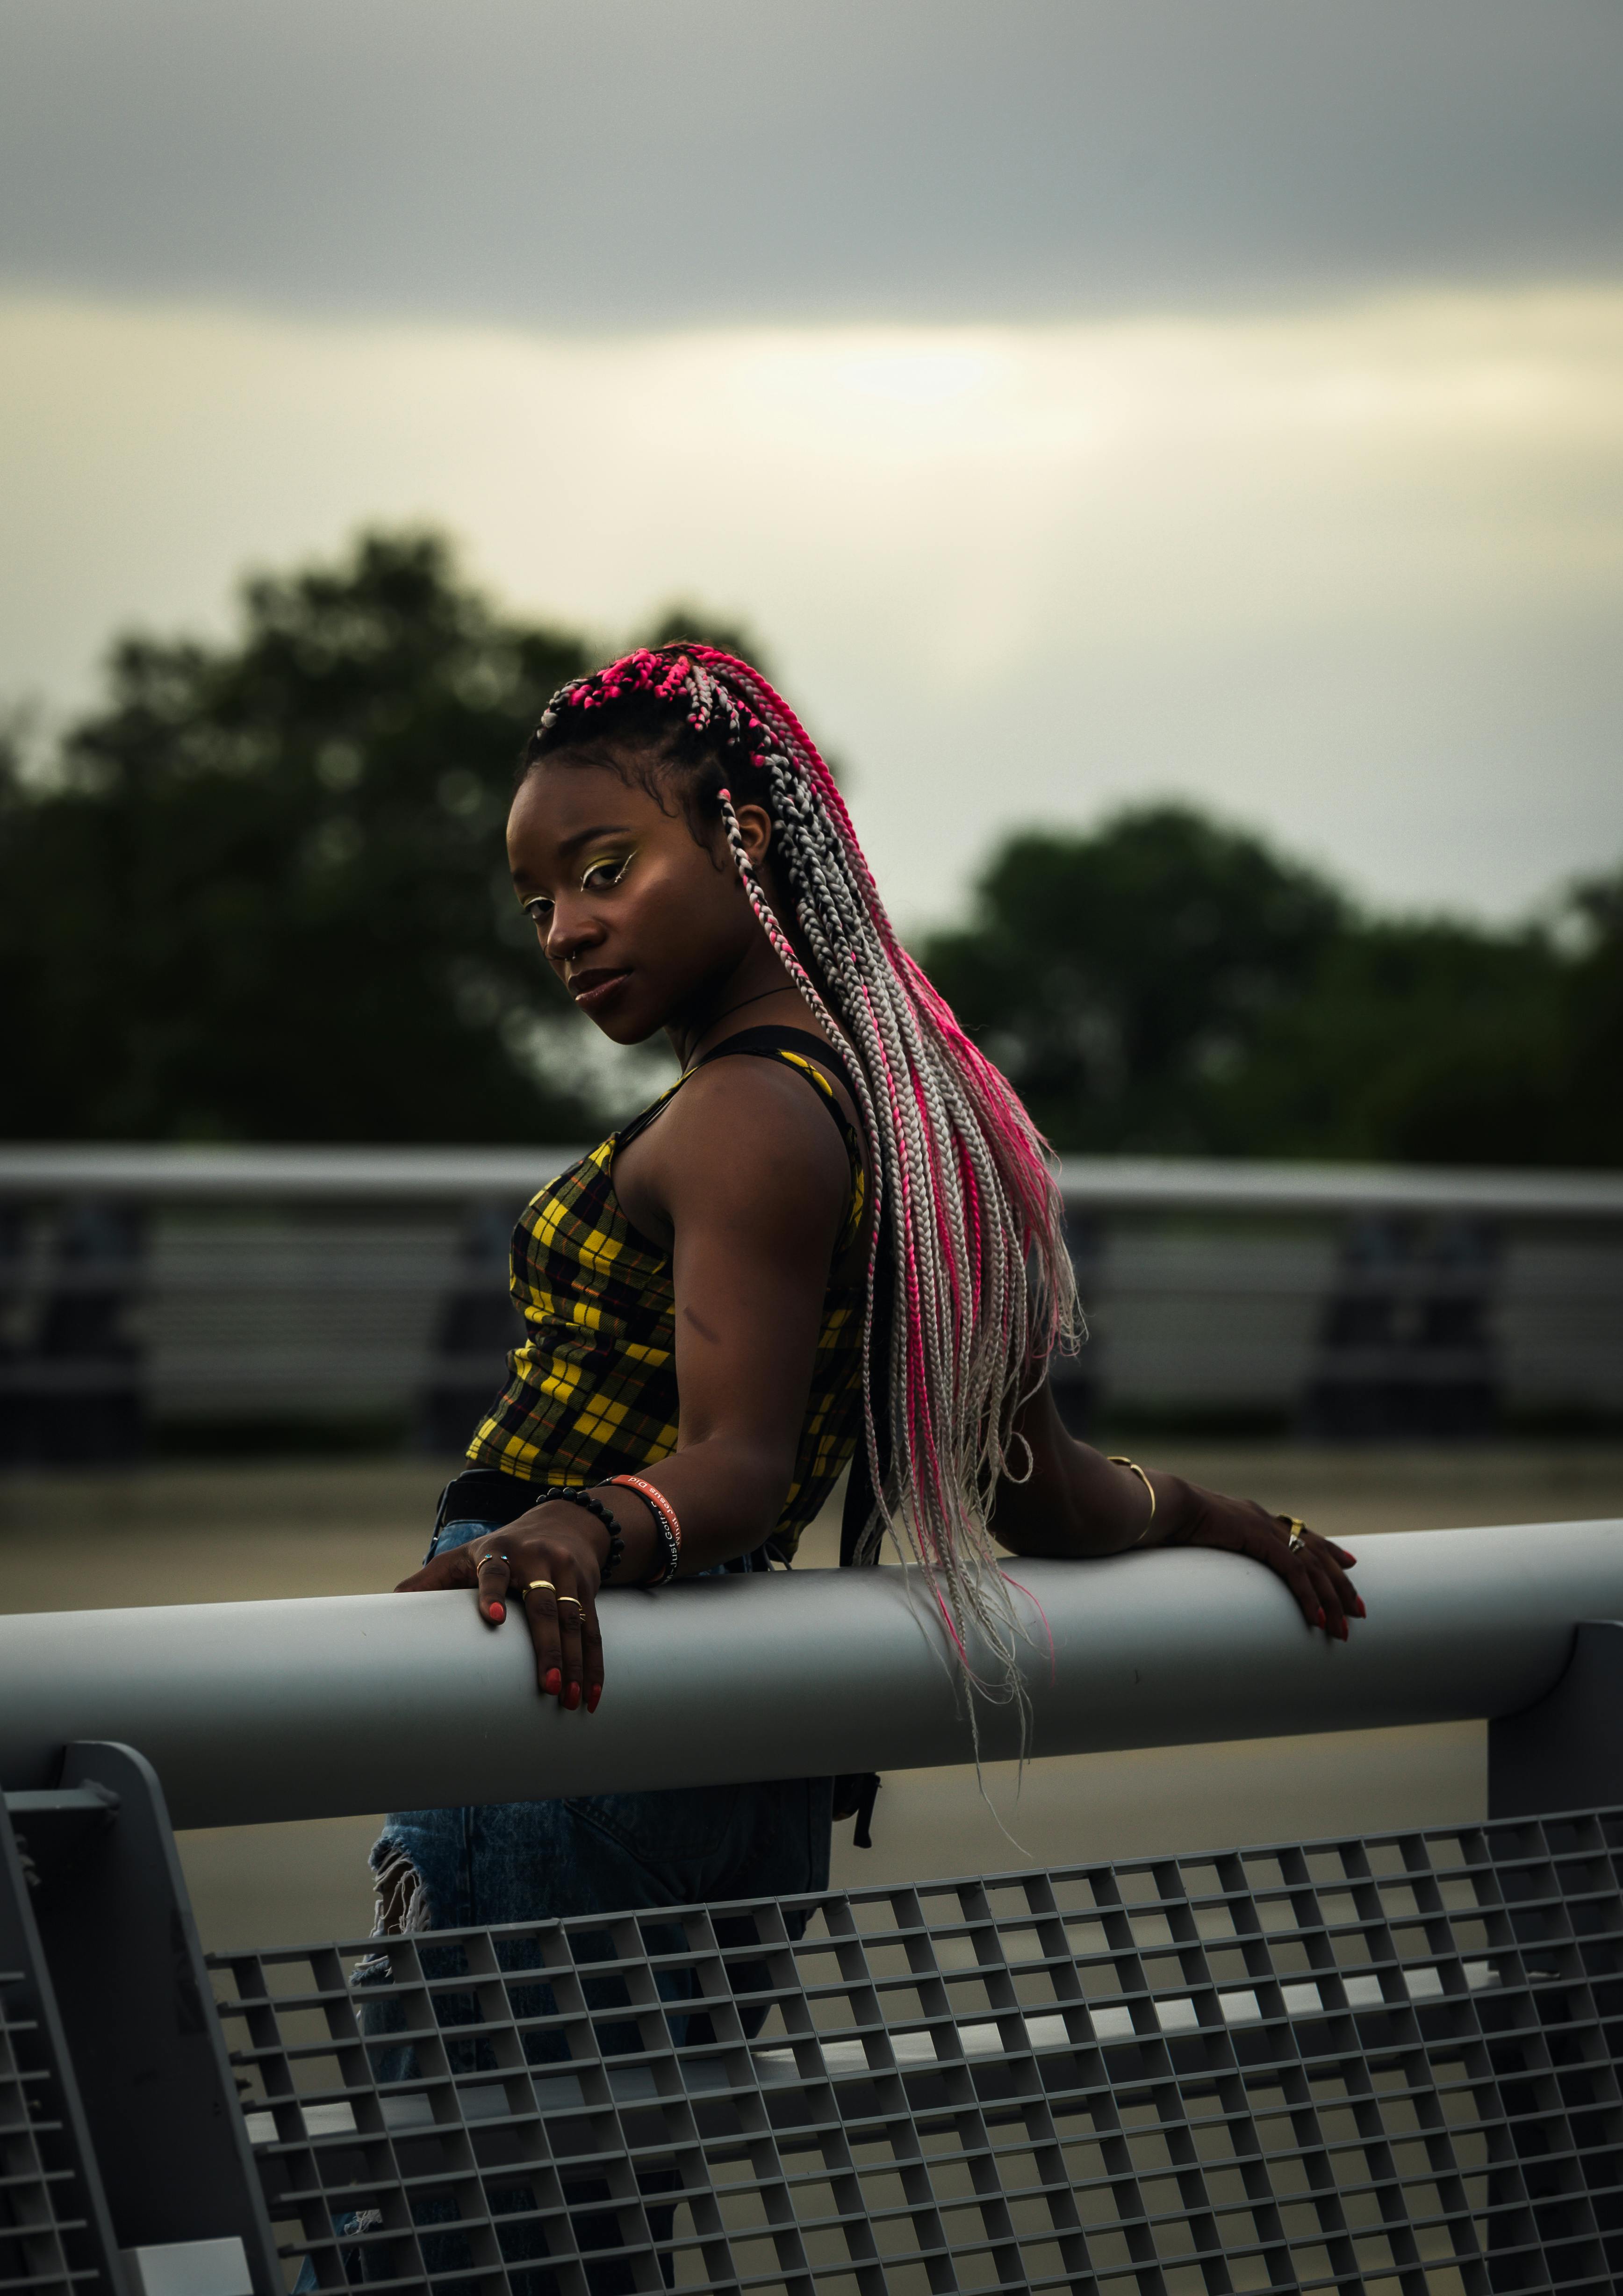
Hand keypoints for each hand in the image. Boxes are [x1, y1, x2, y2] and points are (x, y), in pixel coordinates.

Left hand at [394, 1501, 607, 1710]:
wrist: (564, 1522)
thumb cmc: (500, 1549)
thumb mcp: (463, 1556)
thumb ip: (428, 1582)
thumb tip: (387, 1608)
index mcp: (499, 1552)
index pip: (494, 1572)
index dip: (492, 1593)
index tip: (492, 1619)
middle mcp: (538, 1558)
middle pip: (543, 1605)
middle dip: (547, 1648)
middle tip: (547, 1686)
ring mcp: (567, 1572)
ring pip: (573, 1621)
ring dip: (575, 1663)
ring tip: (570, 1699)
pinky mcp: (589, 1588)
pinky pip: (593, 1628)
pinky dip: (594, 1663)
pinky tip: (591, 1692)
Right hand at [1165, 1486, 1362, 1640]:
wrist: (1163, 1505)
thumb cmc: (1170, 1522)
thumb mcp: (1200, 1537)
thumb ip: (1211, 1547)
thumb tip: (1201, 1565)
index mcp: (1254, 1517)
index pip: (1301, 1533)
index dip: (1328, 1549)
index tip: (1350, 1562)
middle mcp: (1266, 1520)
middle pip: (1316, 1553)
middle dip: (1340, 1584)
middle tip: (1359, 1610)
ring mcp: (1265, 1528)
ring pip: (1312, 1566)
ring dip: (1331, 1599)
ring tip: (1343, 1627)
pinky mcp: (1260, 1540)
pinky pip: (1294, 1572)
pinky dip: (1309, 1597)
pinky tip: (1318, 1618)